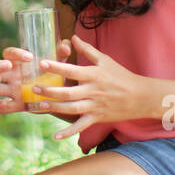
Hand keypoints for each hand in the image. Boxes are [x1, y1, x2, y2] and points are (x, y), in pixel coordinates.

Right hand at [0, 40, 72, 114]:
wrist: (59, 96)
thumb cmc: (55, 74)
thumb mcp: (59, 64)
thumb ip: (62, 54)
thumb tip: (66, 45)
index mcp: (18, 62)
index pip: (9, 53)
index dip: (16, 54)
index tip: (30, 57)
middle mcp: (10, 75)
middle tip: (7, 66)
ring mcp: (10, 90)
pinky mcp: (15, 104)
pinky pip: (0, 107)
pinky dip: (0, 106)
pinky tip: (5, 104)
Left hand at [29, 33, 146, 139]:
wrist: (140, 96)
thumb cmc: (121, 76)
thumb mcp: (105, 60)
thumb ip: (87, 50)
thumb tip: (72, 37)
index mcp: (94, 75)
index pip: (72, 71)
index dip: (56, 67)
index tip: (42, 63)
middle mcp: (93, 91)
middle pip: (68, 92)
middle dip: (50, 90)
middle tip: (34, 87)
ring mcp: (94, 106)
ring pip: (72, 108)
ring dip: (55, 107)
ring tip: (41, 104)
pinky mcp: (97, 117)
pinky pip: (81, 126)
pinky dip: (69, 133)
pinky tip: (56, 136)